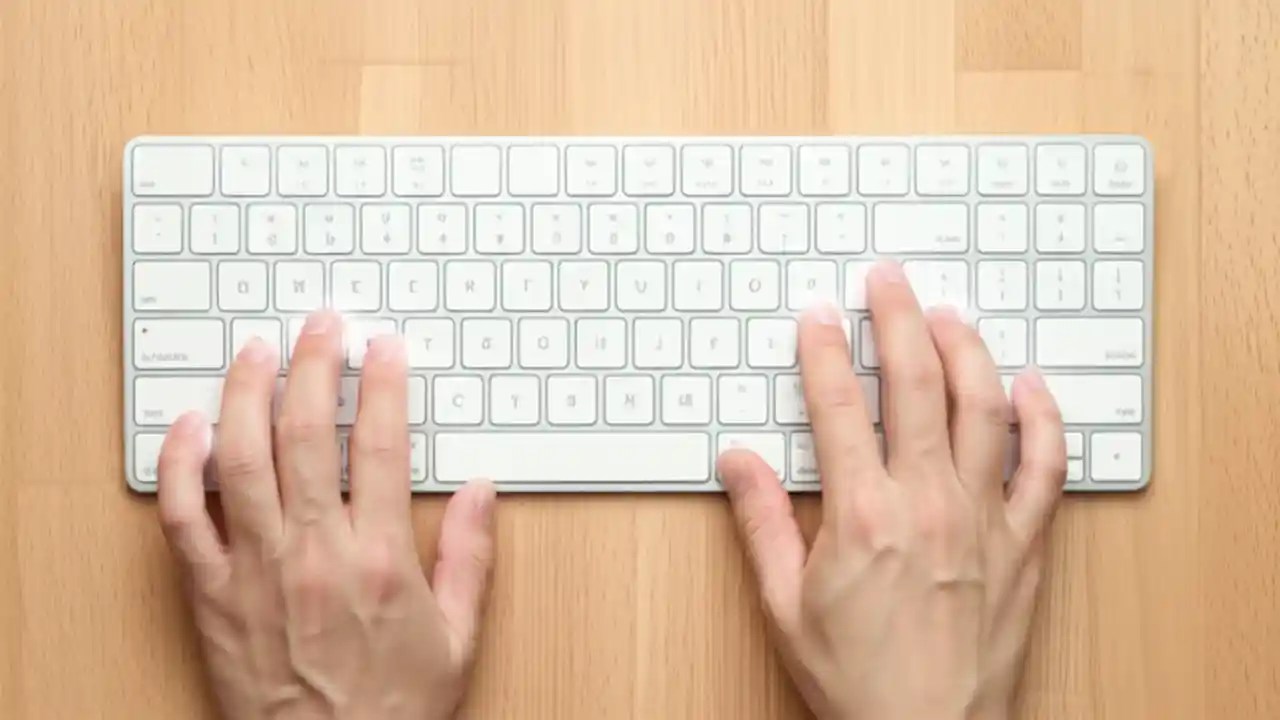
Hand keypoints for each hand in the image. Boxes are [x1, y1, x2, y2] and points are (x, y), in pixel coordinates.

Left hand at [156, 310, 495, 719]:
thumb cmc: (393, 708)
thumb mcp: (459, 639)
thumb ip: (472, 559)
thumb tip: (482, 491)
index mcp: (382, 560)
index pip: (383, 447)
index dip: (384, 385)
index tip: (384, 348)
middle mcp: (316, 553)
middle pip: (309, 434)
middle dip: (315, 366)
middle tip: (321, 326)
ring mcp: (258, 569)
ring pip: (243, 459)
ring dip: (247, 395)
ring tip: (257, 353)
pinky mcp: (213, 593)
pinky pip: (185, 517)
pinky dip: (181, 466)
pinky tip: (191, 427)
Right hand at [719, 262, 1065, 719]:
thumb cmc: (858, 680)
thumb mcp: (784, 605)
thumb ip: (762, 523)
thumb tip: (737, 462)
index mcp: (862, 514)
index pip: (837, 405)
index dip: (823, 350)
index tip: (818, 317)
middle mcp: (928, 502)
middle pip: (914, 382)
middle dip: (896, 317)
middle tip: (886, 279)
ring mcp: (983, 518)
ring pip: (982, 407)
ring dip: (965, 349)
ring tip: (947, 314)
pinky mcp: (1024, 543)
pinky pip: (1046, 466)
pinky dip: (1042, 419)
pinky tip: (1028, 387)